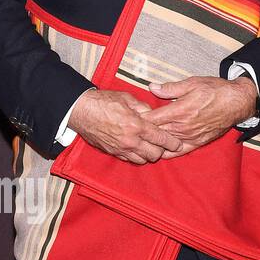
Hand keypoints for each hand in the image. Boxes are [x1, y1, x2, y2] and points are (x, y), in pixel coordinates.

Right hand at [68, 88, 182, 163]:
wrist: (81, 111)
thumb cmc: (103, 102)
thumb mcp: (127, 99)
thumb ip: (144, 108)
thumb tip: (154, 114)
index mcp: (136, 125)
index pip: (161, 139)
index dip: (172, 142)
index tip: (177, 142)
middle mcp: (130, 141)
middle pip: (154, 155)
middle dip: (161, 150)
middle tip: (162, 143)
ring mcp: (121, 149)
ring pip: (142, 160)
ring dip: (148, 154)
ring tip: (149, 146)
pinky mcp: (112, 152)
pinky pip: (129, 160)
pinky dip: (135, 156)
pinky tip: (136, 148)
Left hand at [141, 76, 257, 157]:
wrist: (237, 102)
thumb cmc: (215, 90)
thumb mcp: (192, 83)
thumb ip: (170, 88)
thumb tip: (152, 87)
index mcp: (179, 111)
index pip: (151, 119)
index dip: (139, 119)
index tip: (130, 118)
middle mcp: (183, 127)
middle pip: (155, 133)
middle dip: (143, 132)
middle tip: (131, 131)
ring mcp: (190, 136)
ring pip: (165, 143)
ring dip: (153, 143)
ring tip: (140, 142)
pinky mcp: (197, 143)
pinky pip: (179, 152)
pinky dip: (167, 153)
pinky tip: (158, 152)